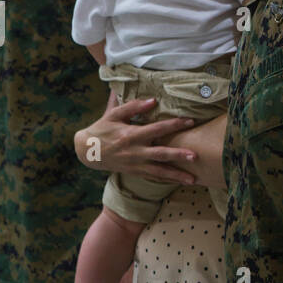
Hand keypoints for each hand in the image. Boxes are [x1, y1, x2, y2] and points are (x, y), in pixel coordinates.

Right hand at [74, 96, 199, 184]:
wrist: (87, 151)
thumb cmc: (102, 129)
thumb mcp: (114, 114)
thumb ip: (134, 106)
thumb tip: (153, 100)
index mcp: (131, 134)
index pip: (156, 128)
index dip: (174, 125)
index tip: (190, 121)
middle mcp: (135, 151)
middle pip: (160, 154)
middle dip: (178, 155)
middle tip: (195, 156)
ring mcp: (135, 164)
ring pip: (159, 171)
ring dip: (176, 175)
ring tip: (193, 179)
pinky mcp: (134, 172)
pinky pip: (153, 177)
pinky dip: (167, 180)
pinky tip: (179, 182)